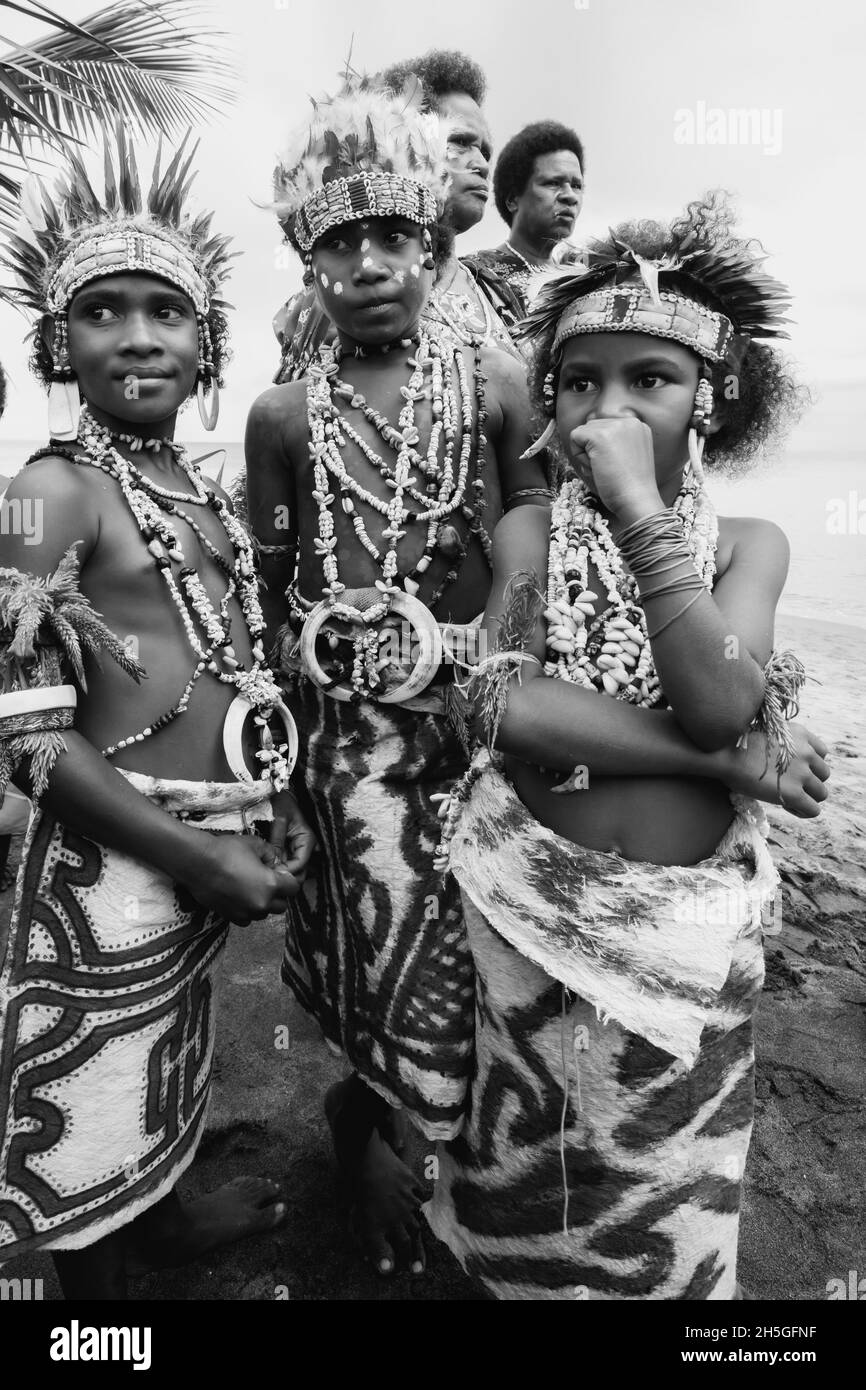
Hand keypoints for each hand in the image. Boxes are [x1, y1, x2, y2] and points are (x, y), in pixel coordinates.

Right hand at [180, 832, 300, 924]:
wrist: (197, 863)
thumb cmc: (226, 850)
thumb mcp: (255, 845)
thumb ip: (271, 855)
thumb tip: (274, 863)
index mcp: (271, 886)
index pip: (293, 888)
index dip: (288, 879)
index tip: (279, 873)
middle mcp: (261, 904)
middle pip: (281, 905)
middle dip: (278, 894)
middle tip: (266, 881)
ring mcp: (246, 913)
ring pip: (264, 914)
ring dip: (263, 903)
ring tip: (251, 888)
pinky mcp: (231, 917)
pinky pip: (247, 919)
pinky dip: (247, 910)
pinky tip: (240, 897)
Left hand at [266, 789, 316, 877]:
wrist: (277, 794)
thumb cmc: (281, 803)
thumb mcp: (279, 819)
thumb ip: (277, 840)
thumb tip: (274, 860)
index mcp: (307, 838)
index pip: (301, 862)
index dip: (288, 870)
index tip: (273, 873)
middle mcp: (304, 846)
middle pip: (299, 869)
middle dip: (286, 874)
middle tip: (269, 876)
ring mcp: (296, 848)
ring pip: (292, 868)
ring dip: (281, 872)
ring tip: (266, 874)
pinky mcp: (288, 849)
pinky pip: (285, 862)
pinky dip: (277, 866)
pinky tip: (267, 868)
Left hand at [569, 419, 662, 521]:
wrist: (637, 500)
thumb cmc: (630, 487)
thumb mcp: (628, 455)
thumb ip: (614, 442)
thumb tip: (587, 435)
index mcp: (638, 426)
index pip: (605, 427)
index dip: (603, 449)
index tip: (619, 466)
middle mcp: (629, 421)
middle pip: (593, 427)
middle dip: (594, 450)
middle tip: (611, 469)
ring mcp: (615, 426)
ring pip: (583, 432)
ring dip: (587, 454)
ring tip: (605, 468)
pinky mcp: (599, 435)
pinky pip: (574, 437)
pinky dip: (579, 456)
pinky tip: (596, 467)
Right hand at [715, 722, 829, 817]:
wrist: (724, 754)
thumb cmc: (733, 745)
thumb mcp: (764, 733)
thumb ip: (780, 743)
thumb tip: (775, 756)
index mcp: (799, 734)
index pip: (821, 753)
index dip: (809, 765)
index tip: (791, 771)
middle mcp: (806, 753)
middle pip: (823, 774)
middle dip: (809, 782)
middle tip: (787, 786)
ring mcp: (802, 774)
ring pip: (821, 793)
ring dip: (807, 797)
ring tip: (787, 798)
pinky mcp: (795, 794)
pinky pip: (813, 810)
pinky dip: (803, 811)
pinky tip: (788, 807)